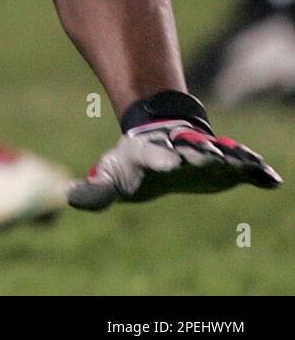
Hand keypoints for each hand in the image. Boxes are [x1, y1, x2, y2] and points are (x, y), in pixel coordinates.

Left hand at [69, 91, 280, 210]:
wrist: (161, 142)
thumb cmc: (133, 164)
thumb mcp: (110, 177)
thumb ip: (94, 191)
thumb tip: (67, 197)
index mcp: (148, 154)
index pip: (153, 155)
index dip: (160, 158)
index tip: (171, 163)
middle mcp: (179, 150)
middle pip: (190, 150)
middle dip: (199, 154)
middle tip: (209, 156)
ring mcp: (203, 154)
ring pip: (220, 154)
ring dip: (231, 160)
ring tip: (244, 165)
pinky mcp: (224, 165)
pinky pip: (243, 166)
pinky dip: (256, 171)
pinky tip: (271, 179)